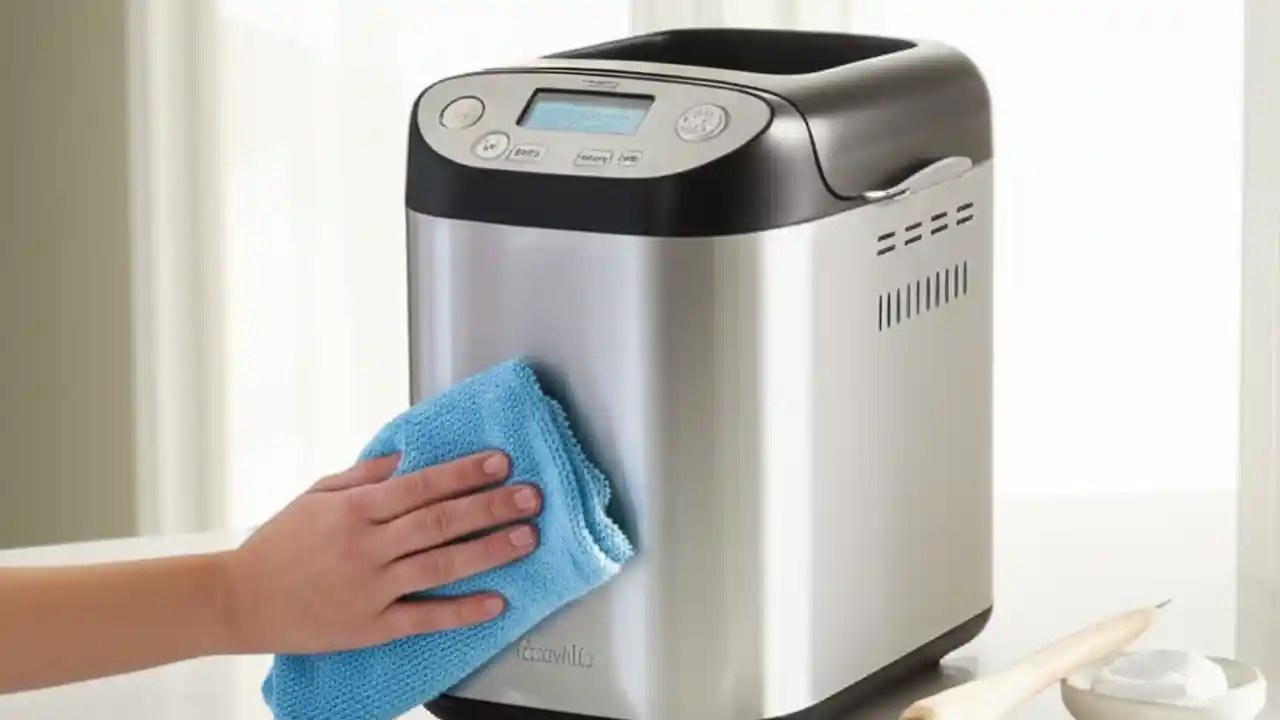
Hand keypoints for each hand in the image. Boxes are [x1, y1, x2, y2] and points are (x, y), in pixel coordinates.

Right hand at [219, 451, 541, 653]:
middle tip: (531, 497)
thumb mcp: (317, 495)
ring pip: (439, 567)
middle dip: (490, 507)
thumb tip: (409, 455)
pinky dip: (461, 612)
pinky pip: (423, 619)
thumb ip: (366, 475)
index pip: (420, 485)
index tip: (500, 462)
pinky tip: (495, 603)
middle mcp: (364, 547)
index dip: (463, 473)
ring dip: (487, 552)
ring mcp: (369, 589)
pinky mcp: (369, 626)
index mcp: (353, 510)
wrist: (239, 600)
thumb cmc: (279, 544)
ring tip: (525, 538)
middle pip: (438, 523)